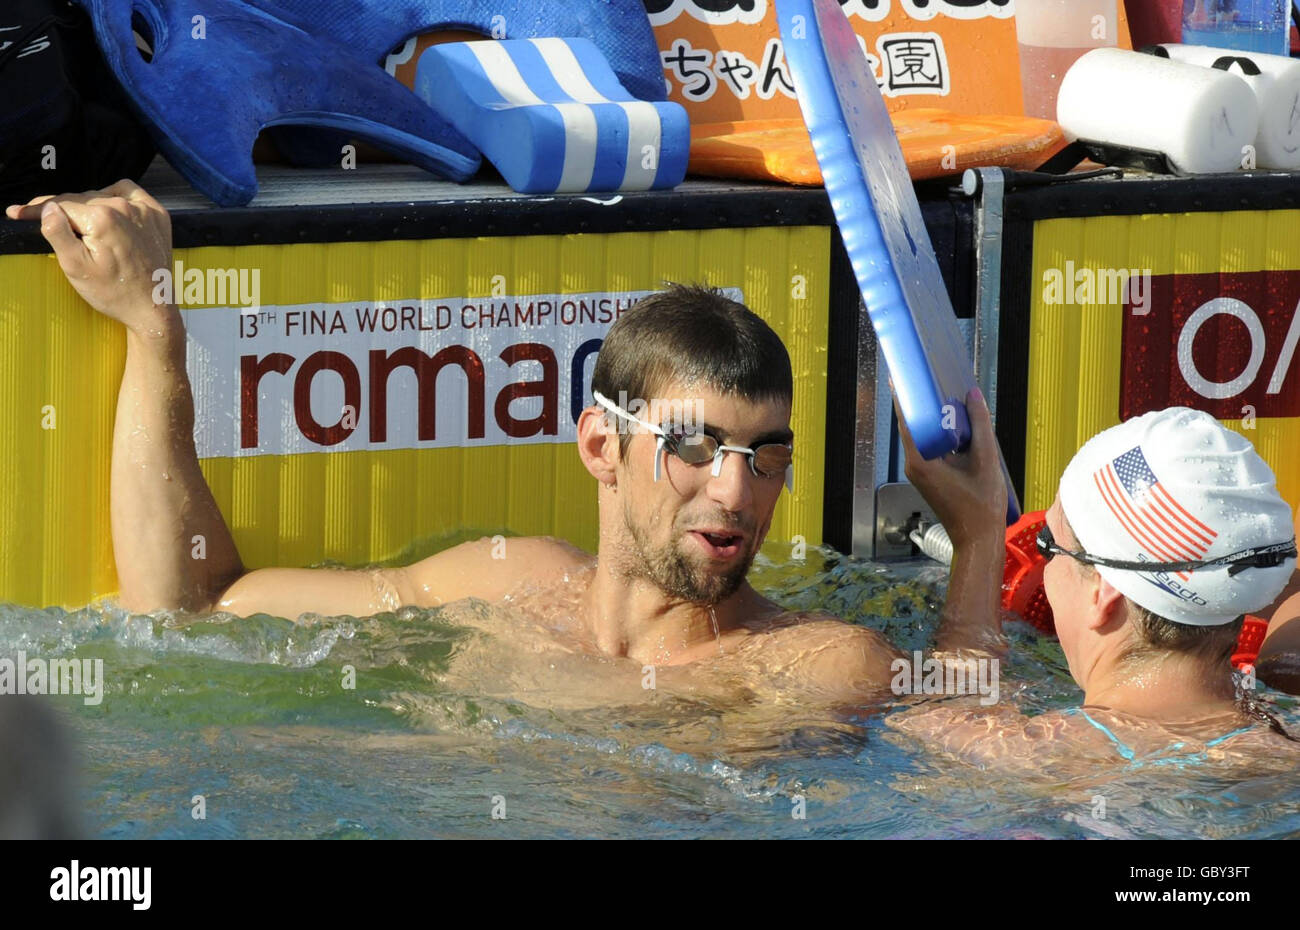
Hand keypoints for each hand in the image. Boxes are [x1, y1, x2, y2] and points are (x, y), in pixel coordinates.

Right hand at [5, 179, 175, 334]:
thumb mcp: (75, 267)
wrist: (151, 307)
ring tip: (77, 223)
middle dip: (59, 209)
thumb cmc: (113, 293)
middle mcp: (124, 207)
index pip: (59, 205)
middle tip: (43, 219)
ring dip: (86, 206)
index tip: (17, 213)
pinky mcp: (158, 215)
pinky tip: (107, 208)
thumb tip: (49, 208)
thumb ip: (57, 233)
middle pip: (80, 200)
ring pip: (102, 196)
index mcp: (101, 219)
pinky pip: (130, 192)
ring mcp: (144, 209)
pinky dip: (115, 195)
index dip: (35, 209)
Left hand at [894, 386, 1007, 548]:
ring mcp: (920, 472)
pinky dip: (938, 432)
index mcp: (921, 461)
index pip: (907, 420)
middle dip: (917, 402)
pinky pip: (929, 447)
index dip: (903, 396)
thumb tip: (973, 396)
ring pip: (922, 436)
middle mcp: (914, 466)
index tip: (898, 375)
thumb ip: (980, 426)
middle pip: (912, 425)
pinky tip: (952, 421)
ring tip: (939, 394)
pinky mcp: (928, 476)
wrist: (978, 538)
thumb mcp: (986, 460)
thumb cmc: (981, 506)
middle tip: (922, 377)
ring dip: (930, 417)